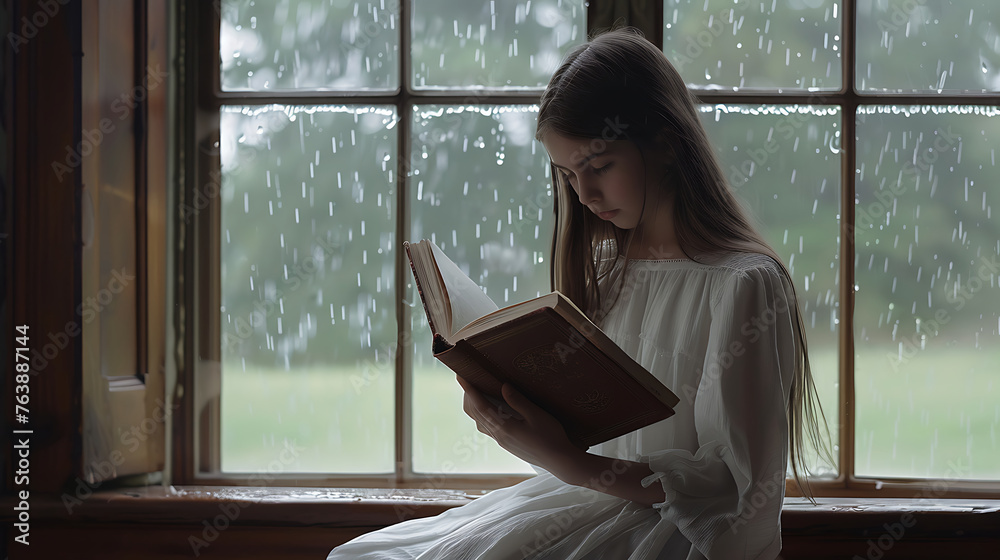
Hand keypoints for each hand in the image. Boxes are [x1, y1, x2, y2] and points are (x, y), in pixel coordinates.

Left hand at [456, 376, 587, 474]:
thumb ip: (519, 401)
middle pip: (475, 414)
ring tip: (476, 392)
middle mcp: (498, 435)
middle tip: (468, 379)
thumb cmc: (551, 436)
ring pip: (479, 422)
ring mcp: (501, 441)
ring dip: (474, 406)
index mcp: (504, 427)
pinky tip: (490, 410)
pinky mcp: (506, 444)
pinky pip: (487, 428)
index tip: (461, 376)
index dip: (470, 390)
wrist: (559, 461)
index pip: (480, 405)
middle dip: (469, 396)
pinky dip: (482, 415)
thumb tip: (503, 386)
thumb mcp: (537, 415)